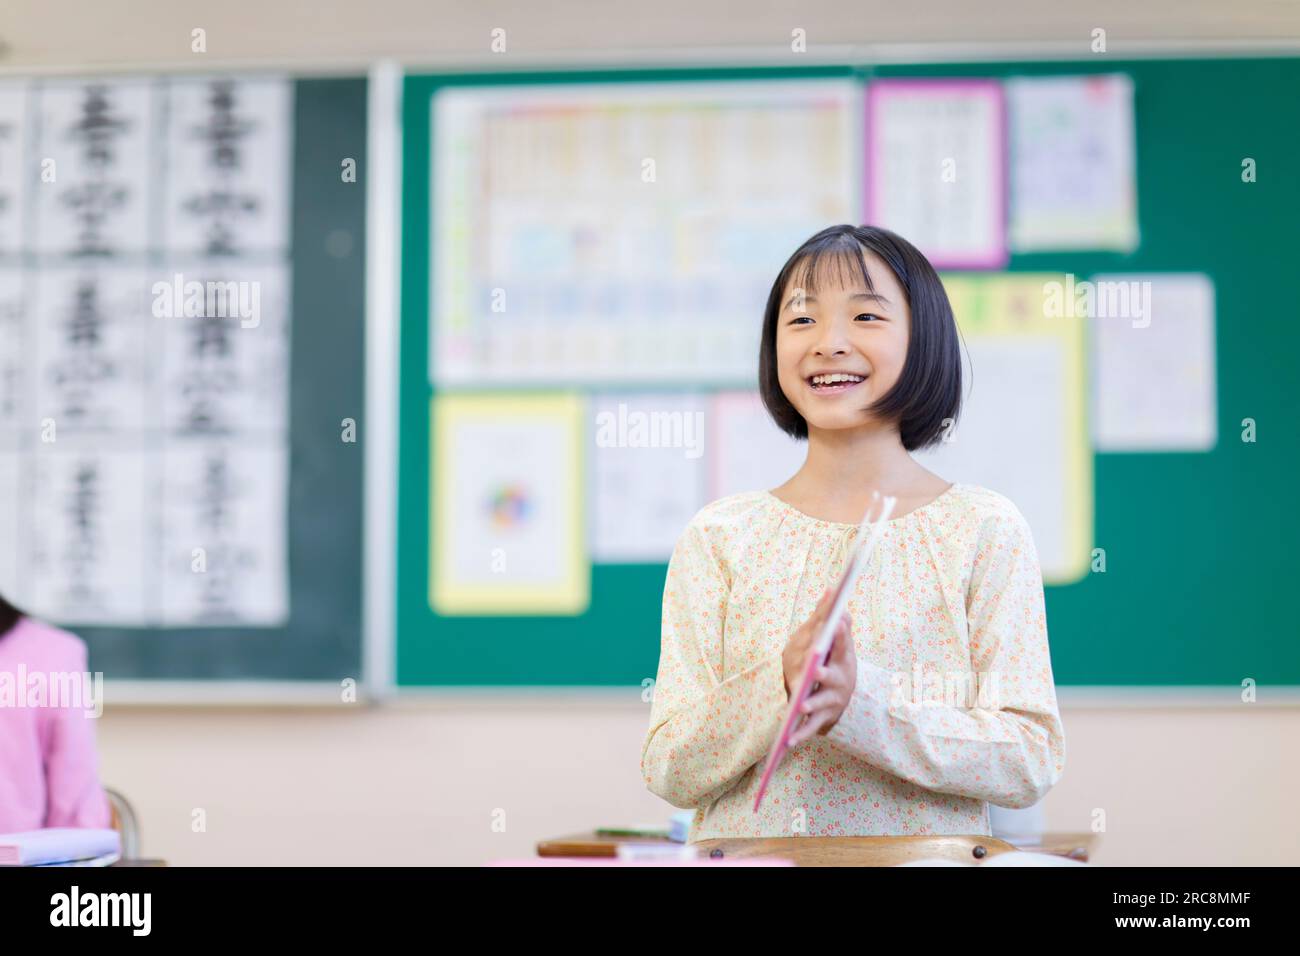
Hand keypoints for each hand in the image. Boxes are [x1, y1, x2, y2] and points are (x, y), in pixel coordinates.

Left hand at [781, 587, 857, 748]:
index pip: (842, 644)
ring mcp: (832, 700)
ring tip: (801, 705)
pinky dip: (800, 733)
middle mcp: (840, 680)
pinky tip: (788, 740)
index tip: (837, 621)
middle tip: (816, 669)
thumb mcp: (833, 643)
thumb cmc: (833, 663)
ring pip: (822, 702)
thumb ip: (829, 620)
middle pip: (833, 676)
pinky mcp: (823, 719)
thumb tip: (832, 591)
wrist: (840, 699)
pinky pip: (811, 727)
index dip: (840, 634)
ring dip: (812, 703)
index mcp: (842, 658)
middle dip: (825, 673)